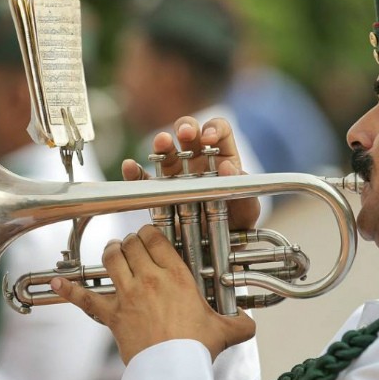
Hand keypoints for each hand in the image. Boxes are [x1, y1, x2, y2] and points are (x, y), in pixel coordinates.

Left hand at [52, 224, 255, 363]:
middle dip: (132, 241)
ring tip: (114, 250)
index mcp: (177, 276)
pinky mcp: (112, 315)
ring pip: (112, 258)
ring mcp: (128, 295)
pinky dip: (69, 289)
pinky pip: (86, 297)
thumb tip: (251, 326)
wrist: (172, 371)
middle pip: (132, 244)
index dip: (151, 233)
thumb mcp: (226, 331)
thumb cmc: (197, 349)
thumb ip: (241, 324)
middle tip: (135, 246)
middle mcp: (150, 279)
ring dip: (111, 251)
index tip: (152, 236)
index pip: (157, 239)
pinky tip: (56, 281)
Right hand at [121, 116, 260, 229]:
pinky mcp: (158, 192)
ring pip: (166, 150)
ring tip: (162, 143)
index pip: (219, 131)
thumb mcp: (247, 214)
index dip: (214, 128)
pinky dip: (135, 171)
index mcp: (223, 158)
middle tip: (186, 134)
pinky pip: (143, 179)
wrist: (215, 252)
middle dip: (187, 127)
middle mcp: (198, 161)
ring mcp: (176, 174)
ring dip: (162, 143)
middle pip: (189, 133)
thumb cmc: (236, 227)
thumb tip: (228, 168)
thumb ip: (245, 195)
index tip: (209, 138)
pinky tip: (130, 166)